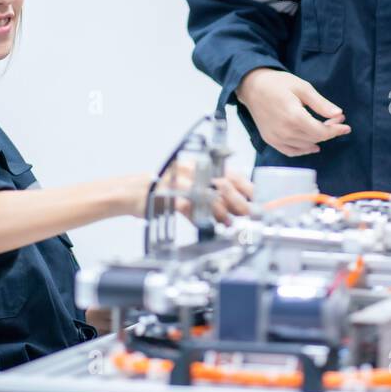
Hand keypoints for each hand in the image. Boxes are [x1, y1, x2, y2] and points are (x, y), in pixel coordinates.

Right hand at [123, 162, 252, 222]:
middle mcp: (192, 171)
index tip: (257, 198)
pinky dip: (200, 217)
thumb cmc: (164, 189)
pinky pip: (190, 207)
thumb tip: (234, 207)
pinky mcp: (169, 196)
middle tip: (247, 214)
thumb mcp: (190, 185)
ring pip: (209, 196)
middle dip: (238, 201)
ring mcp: (180, 183)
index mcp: (199, 166)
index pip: (229, 173)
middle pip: (223, 184)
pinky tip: (206, 224)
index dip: (246, 186)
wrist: (134, 191)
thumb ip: (211, 193)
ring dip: (221, 211)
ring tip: (228, 222)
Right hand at [236, 67, 350, 155]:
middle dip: (329, 131)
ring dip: (318, 139)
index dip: (336, 130)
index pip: (321, 132)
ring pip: (305, 146)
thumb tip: (338, 114)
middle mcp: (284, 131)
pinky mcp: (270, 140)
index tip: (346, 126)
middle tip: (336, 119)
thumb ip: (320, 103)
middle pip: (315, 139)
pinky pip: (290, 151)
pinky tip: (312, 145)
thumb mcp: (302, 87)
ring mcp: (276, 137)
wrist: (252, 86)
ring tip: (324, 127)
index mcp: (294, 116)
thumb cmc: (277, 83)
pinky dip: (303, 150)